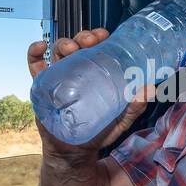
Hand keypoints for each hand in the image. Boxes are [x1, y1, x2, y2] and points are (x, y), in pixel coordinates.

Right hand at [27, 29, 153, 153]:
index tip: (104, 34)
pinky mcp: (42, 87)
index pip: (94, 48)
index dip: (97, 36)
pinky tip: (41, 46)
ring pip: (57, 51)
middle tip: (91, 41)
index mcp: (93, 72)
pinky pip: (34, 65)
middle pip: (76, 45)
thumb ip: (135, 106)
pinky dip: (34, 53)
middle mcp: (75, 70)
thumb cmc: (97, 131)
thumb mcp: (120, 118)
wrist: (76, 151)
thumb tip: (151, 89)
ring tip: (71, 48)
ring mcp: (57, 77)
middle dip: (82, 37)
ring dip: (63, 43)